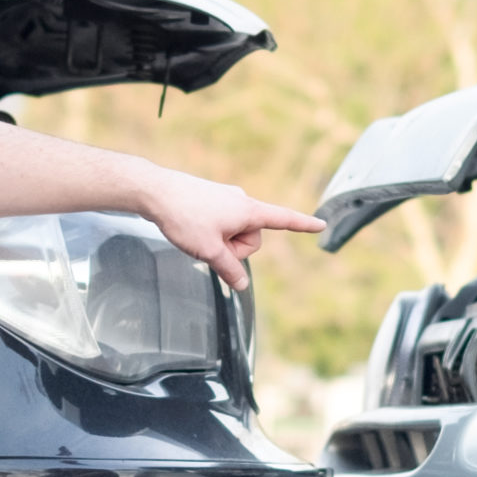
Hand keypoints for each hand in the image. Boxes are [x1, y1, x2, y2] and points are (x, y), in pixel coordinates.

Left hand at [141, 169, 325, 287]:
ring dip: (222, 241)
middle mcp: (242, 200)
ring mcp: (227, 198)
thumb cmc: (183, 217)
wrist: (154, 191)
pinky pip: (222, 223)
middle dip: (236, 249)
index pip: (283, 220)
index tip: (321, 224)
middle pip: (252, 237)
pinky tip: (193, 227)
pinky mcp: (213, 199)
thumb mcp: (209, 250)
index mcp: (248, 210)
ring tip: (198, 234)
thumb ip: (230, 269)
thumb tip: (242, 285)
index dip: (303, 225)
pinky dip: (213, 232)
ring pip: (235, 231)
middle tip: (211, 247)